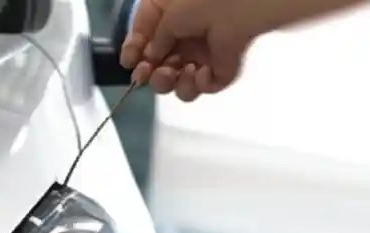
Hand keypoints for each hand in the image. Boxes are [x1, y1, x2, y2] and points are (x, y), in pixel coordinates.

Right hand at [119, 0, 256, 101]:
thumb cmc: (200, 1)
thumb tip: (150, 58)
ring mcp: (205, 53)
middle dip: (151, 74)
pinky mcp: (223, 68)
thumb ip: (154, 39)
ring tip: (176, 73)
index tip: (128, 63)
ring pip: (179, 81)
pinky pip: (203, 86)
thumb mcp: (166, 15)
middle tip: (148, 74)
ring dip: (170, 83)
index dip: (134, 53)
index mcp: (171, 14)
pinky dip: (197, 84)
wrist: (241, 6)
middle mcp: (187, 34)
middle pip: (160, 65)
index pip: (146, 39)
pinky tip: (200, 72)